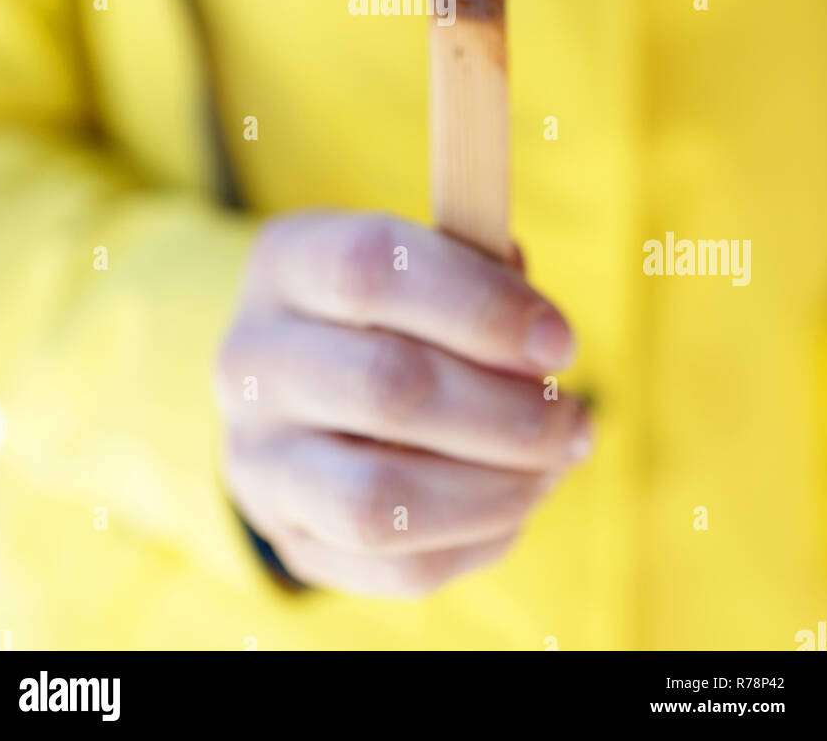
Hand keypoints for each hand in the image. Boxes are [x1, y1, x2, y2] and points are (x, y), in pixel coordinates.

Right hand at [214, 211, 590, 597]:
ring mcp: (257, 458)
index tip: (561, 342)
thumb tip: (540, 334)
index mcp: (286, 262)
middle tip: (575, 418)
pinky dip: (477, 539)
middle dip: (509, 412)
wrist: (298, 387)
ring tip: (554, 464)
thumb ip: (482, 273)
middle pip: (386, 387)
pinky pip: (394, 566)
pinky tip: (514, 501)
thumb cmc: (391, 310)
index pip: (370, 269)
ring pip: (381, 497)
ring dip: (497, 488)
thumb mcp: (421, 261)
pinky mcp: (288, 536)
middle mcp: (251, 359)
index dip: (481, 306)